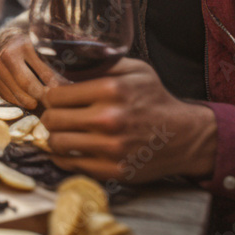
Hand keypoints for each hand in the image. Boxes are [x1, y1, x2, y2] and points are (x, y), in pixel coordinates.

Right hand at [0, 26, 59, 108]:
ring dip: (30, 101)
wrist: (9, 41)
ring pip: (16, 93)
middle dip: (41, 96)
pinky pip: (7, 97)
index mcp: (24, 45)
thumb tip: (68, 86)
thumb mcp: (44, 50)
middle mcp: (6, 55)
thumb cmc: (33, 47)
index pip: (43, 71)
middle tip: (52, 103)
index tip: (64, 95)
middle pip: (26, 83)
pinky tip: (27, 100)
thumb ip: (54, 65)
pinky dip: (19, 102)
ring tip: (41, 103)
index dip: (55, 86)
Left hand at [40, 59, 217, 182]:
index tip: (56, 98)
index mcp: (110, 90)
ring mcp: (111, 148)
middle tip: (57, 115)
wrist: (184, 136)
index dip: (51, 95)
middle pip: (52, 119)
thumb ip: (100, 63)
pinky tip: (71, 149)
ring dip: (55, 137)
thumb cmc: (155, 99)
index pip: (55, 94)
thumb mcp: (135, 70)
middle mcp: (109, 119)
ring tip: (63, 132)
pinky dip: (64, 157)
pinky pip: (70, 164)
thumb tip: (65, 63)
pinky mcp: (113, 170)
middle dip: (50, 115)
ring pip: (56, 143)